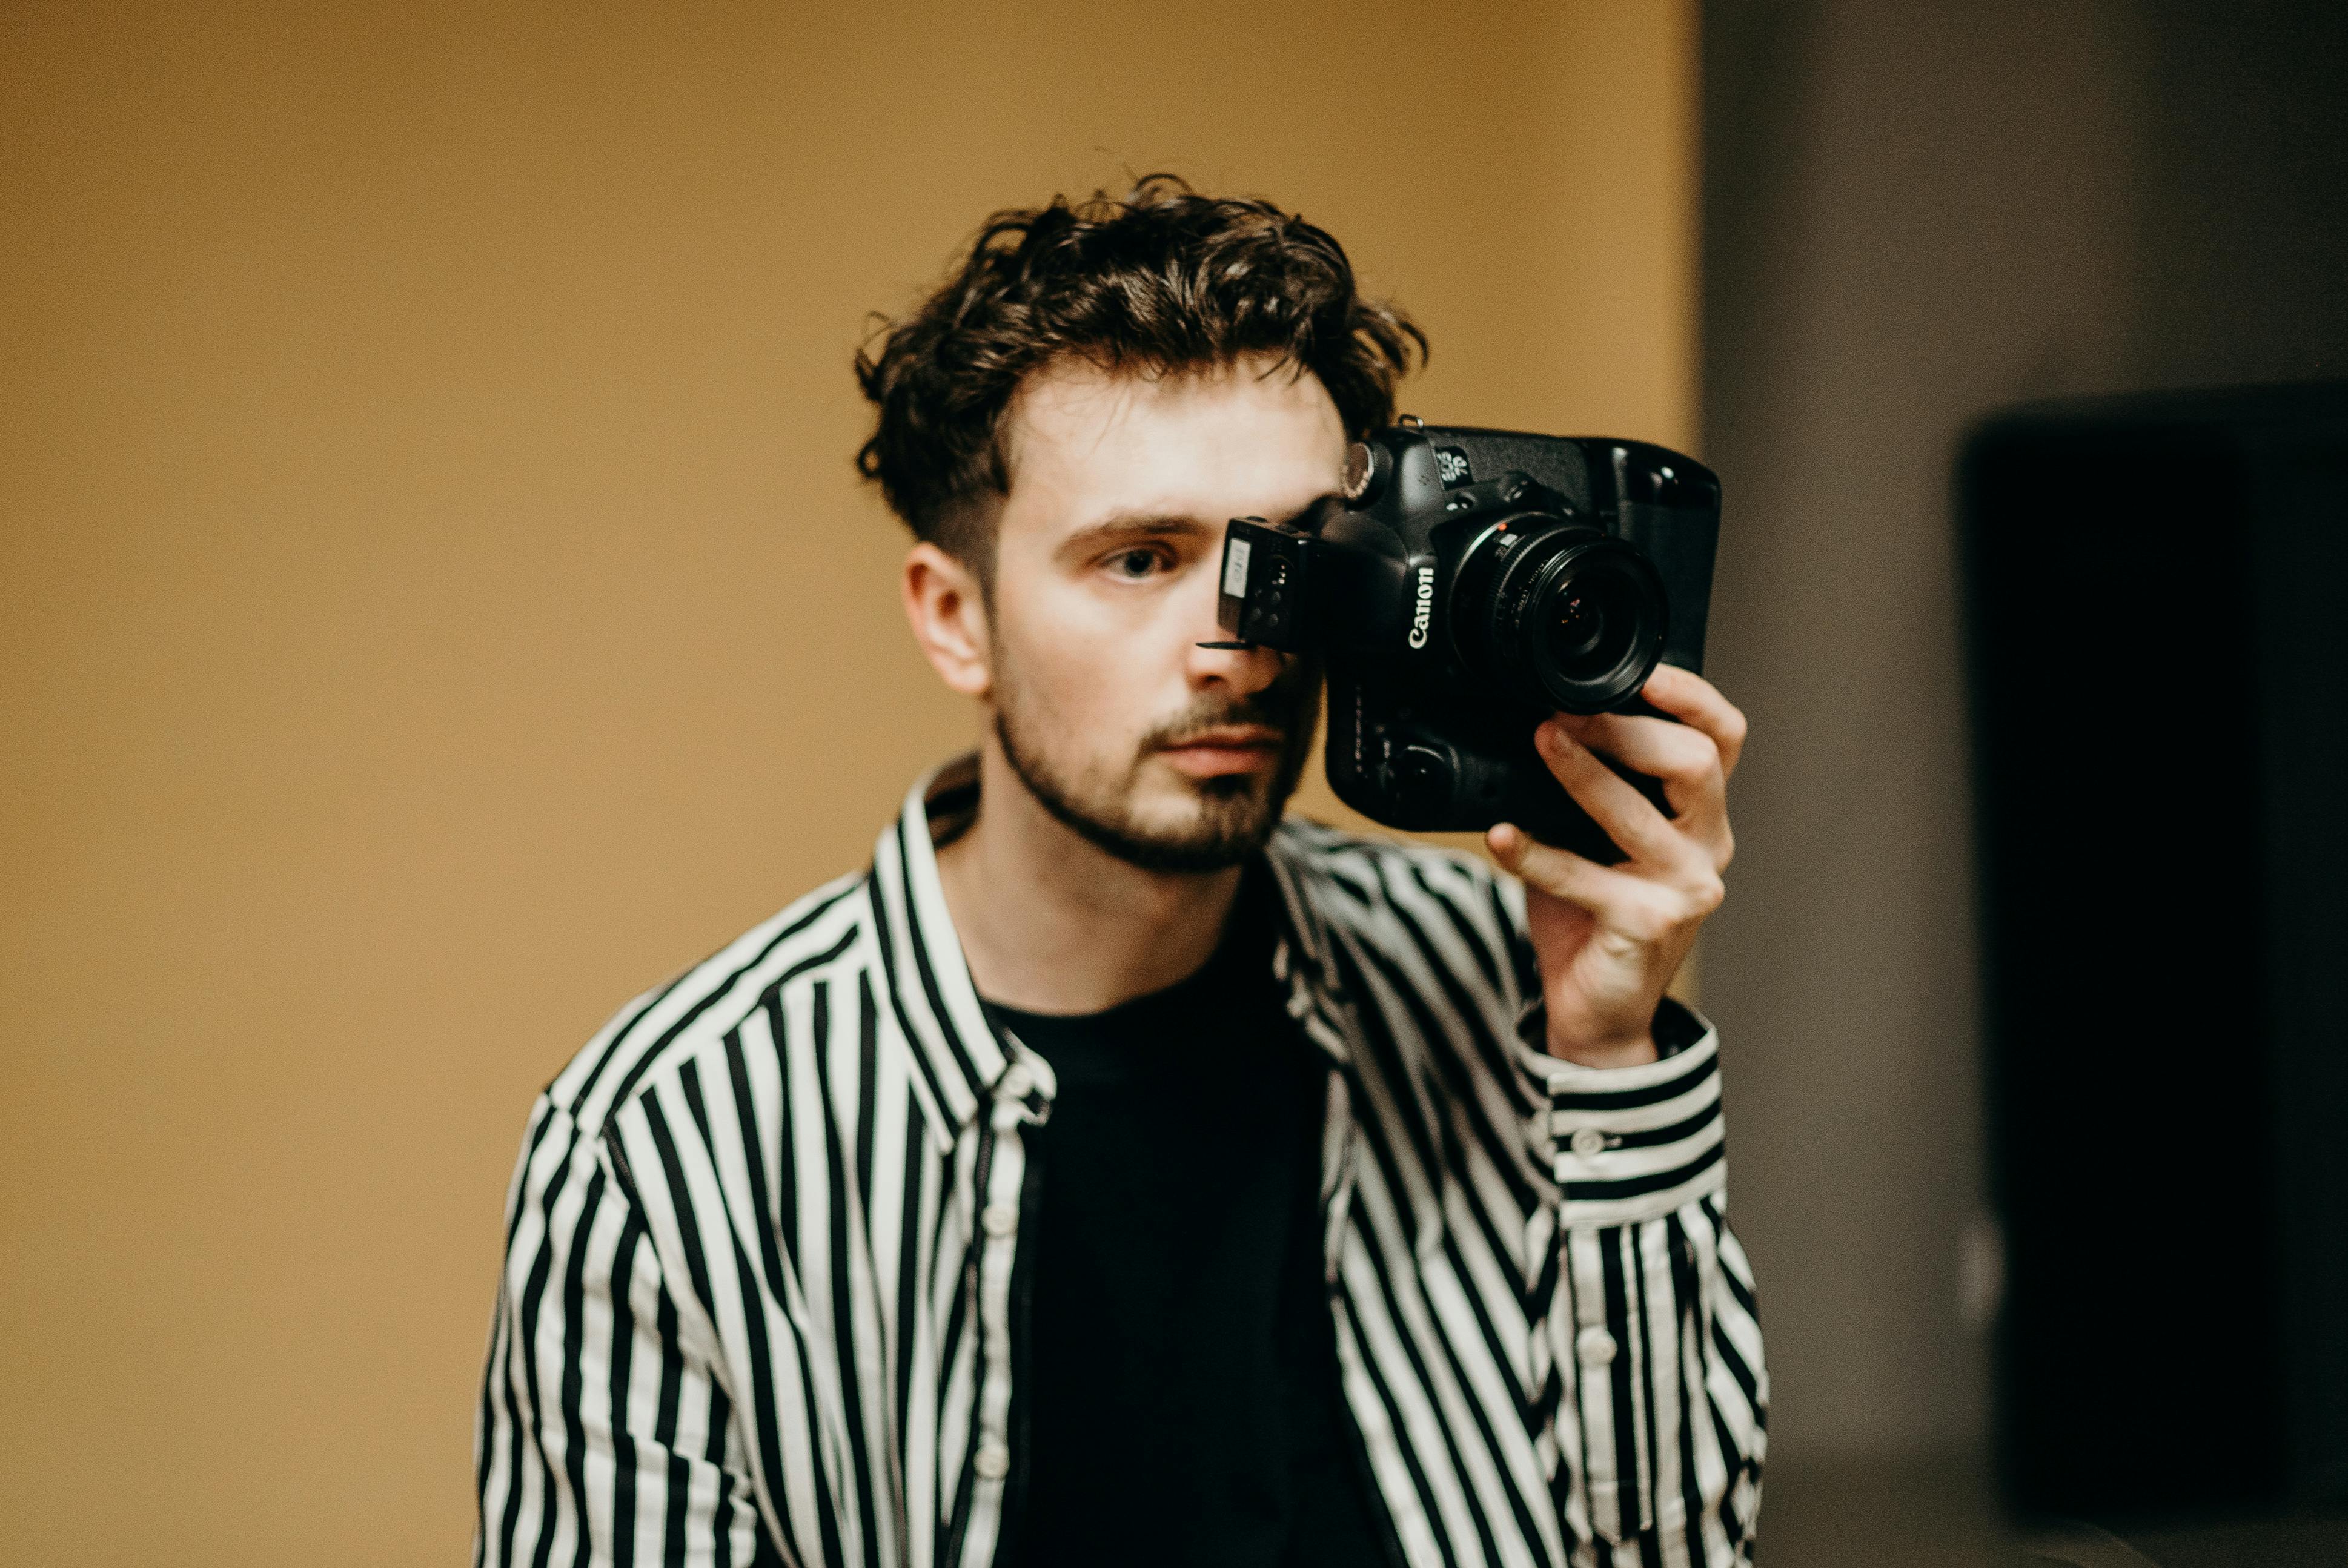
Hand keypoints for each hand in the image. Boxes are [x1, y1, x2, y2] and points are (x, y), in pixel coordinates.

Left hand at [1485, 665, 1745, 1067]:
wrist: (1598, 1008)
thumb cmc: (1595, 912)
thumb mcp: (1597, 835)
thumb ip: (1591, 784)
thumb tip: (1542, 722)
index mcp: (1701, 814)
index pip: (1724, 738)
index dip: (1693, 697)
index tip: (1644, 673)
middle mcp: (1707, 846)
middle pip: (1695, 763)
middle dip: (1626, 729)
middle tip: (1564, 715)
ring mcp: (1684, 888)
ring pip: (1638, 813)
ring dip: (1582, 773)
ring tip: (1538, 742)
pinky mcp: (1648, 924)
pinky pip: (1582, 877)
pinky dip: (1533, 853)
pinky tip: (1500, 835)